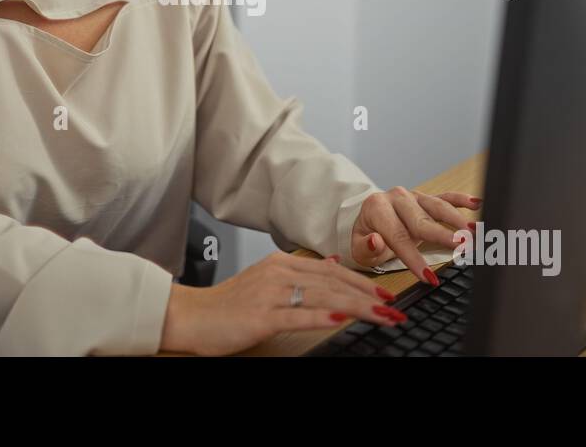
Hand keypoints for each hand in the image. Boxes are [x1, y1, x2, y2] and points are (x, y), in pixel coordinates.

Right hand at [159, 251, 408, 355]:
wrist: (190, 315)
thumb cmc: (228, 305)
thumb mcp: (266, 281)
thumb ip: (299, 274)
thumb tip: (333, 266)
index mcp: (282, 264)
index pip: (333, 272)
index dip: (364, 283)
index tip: (387, 295)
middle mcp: (279, 274)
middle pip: (334, 283)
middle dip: (370, 296)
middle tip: (395, 308)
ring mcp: (270, 294)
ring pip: (324, 297)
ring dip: (358, 308)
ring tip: (383, 316)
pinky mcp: (261, 316)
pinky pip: (298, 315)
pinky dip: (323, 317)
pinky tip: (343, 321)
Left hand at [348, 187, 481, 284]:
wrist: (367, 219)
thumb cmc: (366, 237)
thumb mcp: (357, 247)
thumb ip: (366, 247)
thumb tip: (376, 241)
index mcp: (377, 209)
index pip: (398, 236)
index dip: (414, 258)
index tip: (428, 276)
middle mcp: (397, 198)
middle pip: (422, 220)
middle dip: (444, 235)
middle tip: (462, 246)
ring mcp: (413, 196)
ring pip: (438, 207)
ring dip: (457, 220)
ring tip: (474, 232)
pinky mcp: (425, 198)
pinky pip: (445, 197)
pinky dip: (461, 200)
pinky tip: (477, 204)